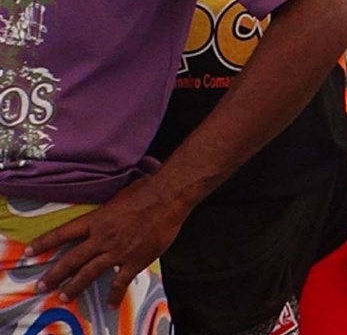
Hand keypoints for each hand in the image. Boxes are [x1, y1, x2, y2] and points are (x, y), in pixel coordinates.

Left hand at [26, 175, 187, 304]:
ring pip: (89, 273)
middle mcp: (102, 238)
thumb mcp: (118, 197)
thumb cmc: (146, 190)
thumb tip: (103, 215)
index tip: (29, 251)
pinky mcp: (134, 260)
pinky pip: (121, 281)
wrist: (169, 197)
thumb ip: (106, 211)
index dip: (44, 243)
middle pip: (71, 259)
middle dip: (54, 275)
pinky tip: (110, 303)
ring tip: (64, 297)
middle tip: (42, 286)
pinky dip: (115, 294)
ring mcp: (117, 251)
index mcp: (96, 220)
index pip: (63, 233)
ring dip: (74, 287)